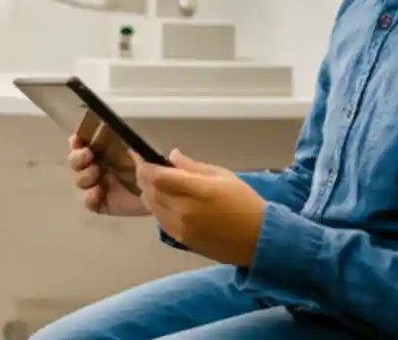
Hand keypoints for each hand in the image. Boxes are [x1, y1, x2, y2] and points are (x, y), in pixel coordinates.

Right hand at [68, 134, 149, 216]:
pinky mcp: (102, 203)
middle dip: (77, 158)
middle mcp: (97, 165)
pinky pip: (88, 202)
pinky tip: (98, 193)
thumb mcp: (147, 153)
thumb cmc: (153, 168)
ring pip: (80, 181)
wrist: (162, 194)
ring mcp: (98, 185)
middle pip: (75, 161)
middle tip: (88, 156)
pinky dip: (89, 198)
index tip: (77, 139)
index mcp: (104, 149)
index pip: (83, 142)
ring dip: (84, 176)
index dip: (77, 140)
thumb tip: (132, 147)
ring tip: (96, 175)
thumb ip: (137, 148)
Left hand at [135, 149, 266, 266]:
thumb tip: (171, 155)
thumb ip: (193, 166)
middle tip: (145, 167)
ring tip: (154, 183)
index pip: (156, 176)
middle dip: (143, 177)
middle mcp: (183, 210)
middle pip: (149, 191)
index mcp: (196, 190)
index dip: (143, 164)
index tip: (139, 155)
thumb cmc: (244, 202)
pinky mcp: (181, 240)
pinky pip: (159, 221)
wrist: (257, 238)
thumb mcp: (222, 175)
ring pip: (151, 207)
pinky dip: (156, 208)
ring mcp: (180, 228)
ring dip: (148, 193)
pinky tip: (163, 201)